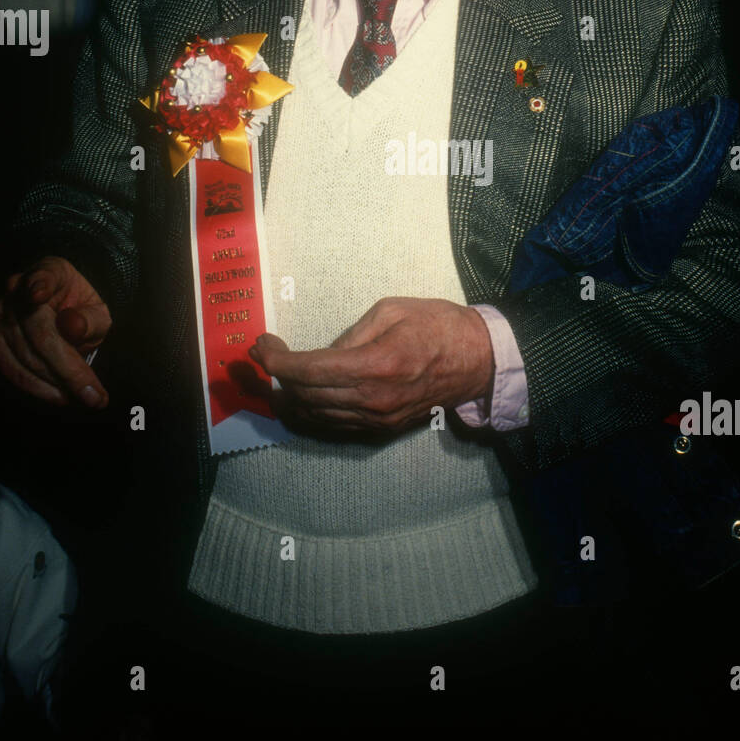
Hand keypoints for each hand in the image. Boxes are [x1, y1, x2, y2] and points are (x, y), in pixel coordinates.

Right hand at [0, 256, 111, 407]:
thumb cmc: (82, 313)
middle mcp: (18, 289)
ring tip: (85, 397)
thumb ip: (90, 318)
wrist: (64, 316)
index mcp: (50, 272)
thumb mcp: (99, 313)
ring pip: (24, 354)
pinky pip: (10, 367)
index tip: (38, 294)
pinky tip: (60, 396)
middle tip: (94, 395)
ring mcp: (0, 314)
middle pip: (38, 330)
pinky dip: (36, 387)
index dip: (38, 285)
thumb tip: (71, 326)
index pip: (42, 277)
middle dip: (67, 368)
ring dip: (55, 382)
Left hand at [245, 297, 493, 437]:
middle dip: (274, 376)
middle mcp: (373, 399)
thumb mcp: (391, 310)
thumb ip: (350, 334)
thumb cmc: (438, 325)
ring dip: (288, 397)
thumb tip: (321, 356)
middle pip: (305, 396)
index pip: (308, 370)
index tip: (261, 345)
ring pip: (314, 416)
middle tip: (263, 355)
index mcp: (376, 364)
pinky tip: (300, 393)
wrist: (478, 361)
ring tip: (275, 374)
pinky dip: (310, 410)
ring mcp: (377, 419)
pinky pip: (333, 424)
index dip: (276, 360)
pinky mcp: (382, 429)